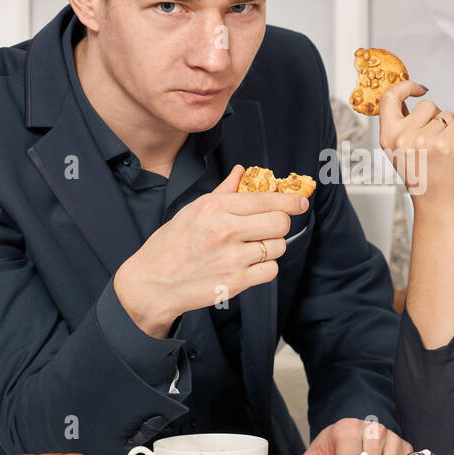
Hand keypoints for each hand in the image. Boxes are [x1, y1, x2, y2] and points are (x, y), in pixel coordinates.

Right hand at [113, 164, 307, 336]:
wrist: (152, 283)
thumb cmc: (170, 245)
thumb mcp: (192, 210)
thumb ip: (223, 191)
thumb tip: (242, 172)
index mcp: (215, 208)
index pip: (266, 200)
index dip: (290, 201)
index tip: (300, 202)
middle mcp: (225, 230)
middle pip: (280, 222)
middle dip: (281, 223)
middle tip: (270, 227)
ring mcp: (232, 258)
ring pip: (278, 247)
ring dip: (271, 247)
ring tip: (253, 247)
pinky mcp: (236, 282)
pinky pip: (271, 271)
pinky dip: (266, 268)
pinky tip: (250, 265)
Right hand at [377, 80, 453, 215]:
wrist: (438, 206)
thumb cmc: (424, 180)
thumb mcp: (402, 152)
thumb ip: (403, 126)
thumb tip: (409, 98)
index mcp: (388, 137)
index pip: (389, 97)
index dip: (405, 87)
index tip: (418, 89)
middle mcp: (403, 138)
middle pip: (428, 105)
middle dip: (437, 118)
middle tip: (436, 142)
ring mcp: (424, 140)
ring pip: (446, 115)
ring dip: (451, 129)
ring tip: (445, 151)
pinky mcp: (445, 143)